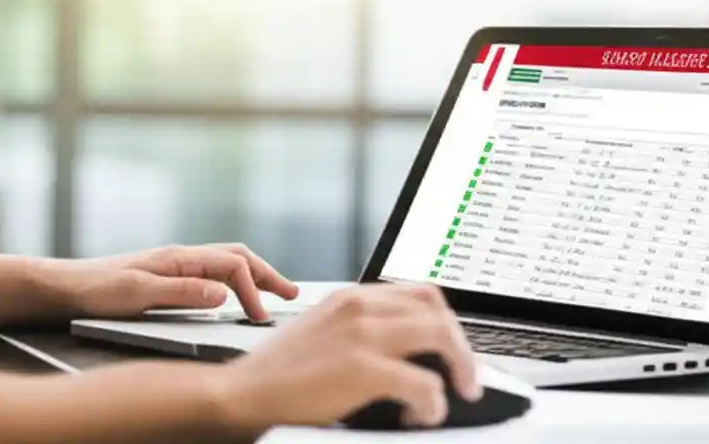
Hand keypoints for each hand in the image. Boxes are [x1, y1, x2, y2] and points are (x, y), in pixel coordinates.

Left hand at [36, 244, 299, 321]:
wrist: (63, 286)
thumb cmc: (96, 290)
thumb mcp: (139, 294)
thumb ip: (183, 292)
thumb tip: (223, 294)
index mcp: (179, 258)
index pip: (231, 268)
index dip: (252, 291)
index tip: (260, 318)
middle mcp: (180, 257)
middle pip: (236, 257)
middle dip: (266, 274)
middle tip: (292, 294)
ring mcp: (174, 265)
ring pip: (225, 263)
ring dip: (252, 276)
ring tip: (272, 292)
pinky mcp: (165, 277)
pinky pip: (210, 273)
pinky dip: (232, 281)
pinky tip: (232, 296)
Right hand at [217, 283, 480, 431]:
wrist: (242, 392)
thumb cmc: (278, 373)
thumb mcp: (323, 333)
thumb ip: (360, 331)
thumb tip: (404, 352)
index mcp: (351, 297)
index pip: (420, 294)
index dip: (445, 322)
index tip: (452, 349)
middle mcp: (359, 306)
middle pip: (438, 310)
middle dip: (461, 346)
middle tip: (467, 377)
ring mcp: (361, 334)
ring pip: (442, 336)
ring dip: (460, 368)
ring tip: (456, 395)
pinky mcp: (361, 368)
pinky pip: (424, 383)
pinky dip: (433, 402)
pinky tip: (419, 415)